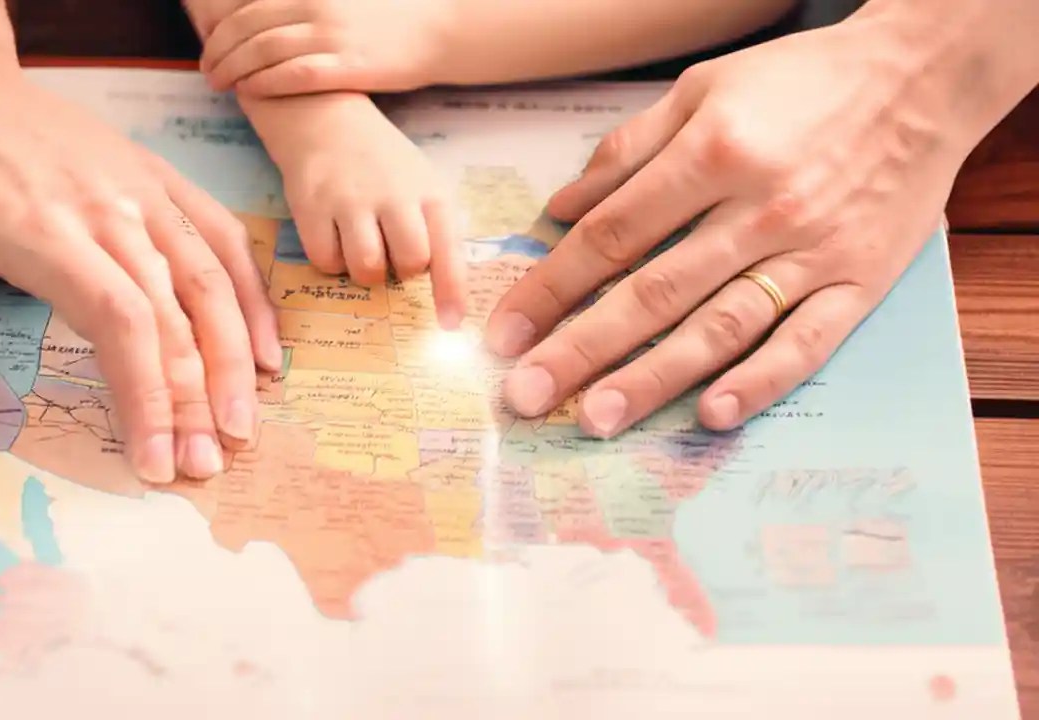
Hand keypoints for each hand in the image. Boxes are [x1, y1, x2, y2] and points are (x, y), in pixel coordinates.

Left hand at [0, 67, 282, 481]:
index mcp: (44, 233)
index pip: (120, 322)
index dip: (148, 394)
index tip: (155, 458)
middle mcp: (109, 210)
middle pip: (174, 311)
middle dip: (198, 395)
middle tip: (209, 461)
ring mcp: (144, 190)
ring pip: (211, 278)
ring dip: (237, 354)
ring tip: (245, 419)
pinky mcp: (162, 178)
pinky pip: (225, 237)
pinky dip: (254, 294)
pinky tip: (265, 350)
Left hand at [198, 0, 451, 95]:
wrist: (438, 29)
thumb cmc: (388, 15)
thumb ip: (303, 4)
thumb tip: (270, 16)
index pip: (250, 2)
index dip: (221, 22)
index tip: (208, 39)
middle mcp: (317, 5)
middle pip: (248, 25)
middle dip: (219, 47)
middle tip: (206, 67)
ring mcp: (332, 35)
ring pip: (263, 50)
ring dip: (233, 67)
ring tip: (218, 82)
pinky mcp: (349, 65)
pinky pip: (294, 74)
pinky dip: (264, 81)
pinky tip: (249, 91)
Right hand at [261, 94, 466, 327]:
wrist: (326, 117)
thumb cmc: (382, 162)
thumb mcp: (421, 183)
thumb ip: (435, 229)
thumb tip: (446, 291)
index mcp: (429, 191)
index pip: (448, 249)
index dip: (452, 292)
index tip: (451, 324)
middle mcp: (394, 195)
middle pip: (410, 263)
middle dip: (402, 272)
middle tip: (392, 253)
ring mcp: (350, 199)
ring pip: (367, 268)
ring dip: (367, 271)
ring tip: (362, 246)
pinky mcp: (311, 205)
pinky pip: (326, 261)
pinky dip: (331, 261)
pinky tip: (334, 238)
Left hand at [485, 24, 976, 436]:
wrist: (924, 77)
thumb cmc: (801, 81)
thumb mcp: (704, 88)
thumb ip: (627, 150)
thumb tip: (558, 209)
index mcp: (714, 153)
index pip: (612, 235)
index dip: (551, 288)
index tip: (505, 334)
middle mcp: (759, 208)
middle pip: (654, 291)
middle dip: (581, 349)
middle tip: (527, 397)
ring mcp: (813, 251)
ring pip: (720, 326)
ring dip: (653, 379)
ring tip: (594, 420)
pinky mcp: (861, 282)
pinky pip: (807, 342)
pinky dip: (759, 380)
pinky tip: (710, 414)